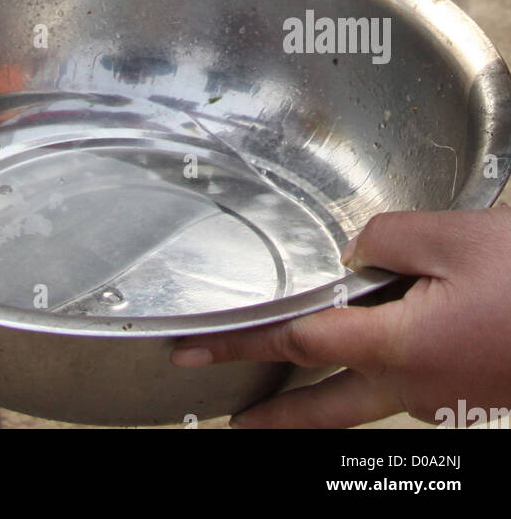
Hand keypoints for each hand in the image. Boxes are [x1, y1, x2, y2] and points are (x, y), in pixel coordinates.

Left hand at [172, 206, 510, 428]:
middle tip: (227, 421)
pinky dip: (368, 376)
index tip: (194, 349)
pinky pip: (400, 386)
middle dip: (270, 417)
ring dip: (317, 400)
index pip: (298, 344)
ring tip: (281, 392)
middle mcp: (413, 386)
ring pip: (362, 401)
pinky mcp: (462, 392)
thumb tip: (350, 256)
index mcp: (399, 346)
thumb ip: (382, 239)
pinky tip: (365, 351)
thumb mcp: (450, 236)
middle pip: (322, 409)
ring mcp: (440, 397)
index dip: (239, 342)